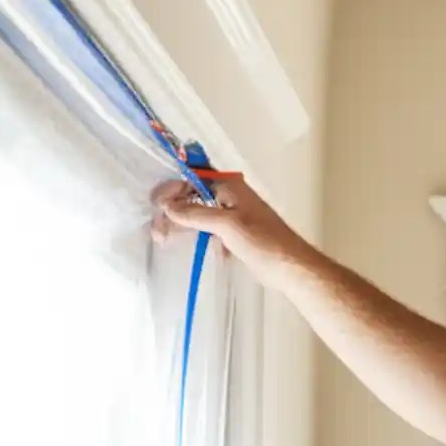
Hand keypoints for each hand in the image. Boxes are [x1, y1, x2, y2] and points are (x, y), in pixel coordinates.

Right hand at [152, 174, 316, 287]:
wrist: (290, 268)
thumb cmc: (262, 242)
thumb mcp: (226, 225)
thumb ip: (195, 213)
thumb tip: (167, 205)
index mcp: (231, 187)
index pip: (194, 177)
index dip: (173, 188)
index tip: (155, 204)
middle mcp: (231, 196)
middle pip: (194, 196)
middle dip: (173, 209)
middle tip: (157, 229)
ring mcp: (233, 215)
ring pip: (199, 214)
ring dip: (182, 224)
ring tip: (163, 238)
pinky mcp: (235, 234)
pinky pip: (208, 229)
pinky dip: (195, 235)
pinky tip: (184, 245)